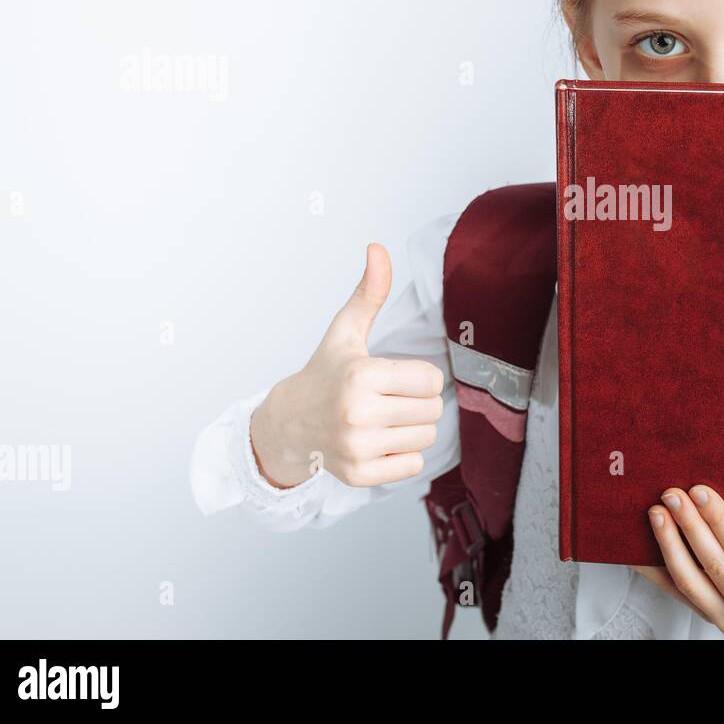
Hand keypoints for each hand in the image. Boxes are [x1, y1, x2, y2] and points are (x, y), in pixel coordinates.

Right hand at [249, 244, 445, 488]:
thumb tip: (378, 248)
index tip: (395, 376)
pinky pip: (414, 466)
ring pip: (427, 437)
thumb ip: (369, 293)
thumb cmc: (326, 373)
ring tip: (385, 420)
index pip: (432, 380)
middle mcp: (358, 415)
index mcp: (361, 376)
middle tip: (390, 399)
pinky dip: (403, 456)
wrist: (289, 423)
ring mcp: (358, 449)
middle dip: (418, 402)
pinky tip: (379, 443)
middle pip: (433, 410)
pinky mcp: (359, 476)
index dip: (419, 376)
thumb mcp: (346, 331)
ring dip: (413, 428)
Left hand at [632, 485, 723, 638]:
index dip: (719, 521)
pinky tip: (638, 548)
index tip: (700, 490)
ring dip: (669, 545)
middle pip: (714, 567)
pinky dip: (655, 570)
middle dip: (689, 527)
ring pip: (690, 583)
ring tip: (657, 513)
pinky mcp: (710, 619)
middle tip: (672, 494)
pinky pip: (677, 594)